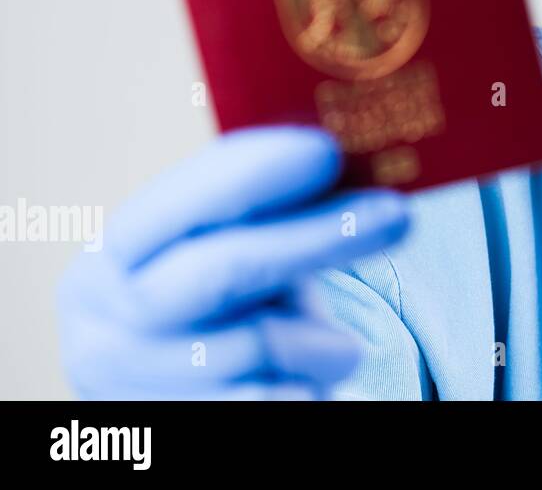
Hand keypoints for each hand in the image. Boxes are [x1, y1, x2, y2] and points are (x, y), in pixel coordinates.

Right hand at [57, 126, 409, 398]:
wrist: (193, 407)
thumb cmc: (229, 316)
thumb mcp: (233, 257)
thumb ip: (269, 213)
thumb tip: (356, 153)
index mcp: (111, 258)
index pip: (178, 204)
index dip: (252, 174)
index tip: (327, 150)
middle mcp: (103, 324)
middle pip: (222, 270)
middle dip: (317, 238)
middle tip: (398, 215)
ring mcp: (129, 386)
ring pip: (253, 344)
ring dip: (320, 342)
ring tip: (340, 349)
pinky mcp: (170, 431)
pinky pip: (267, 406)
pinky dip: (304, 389)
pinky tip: (310, 386)